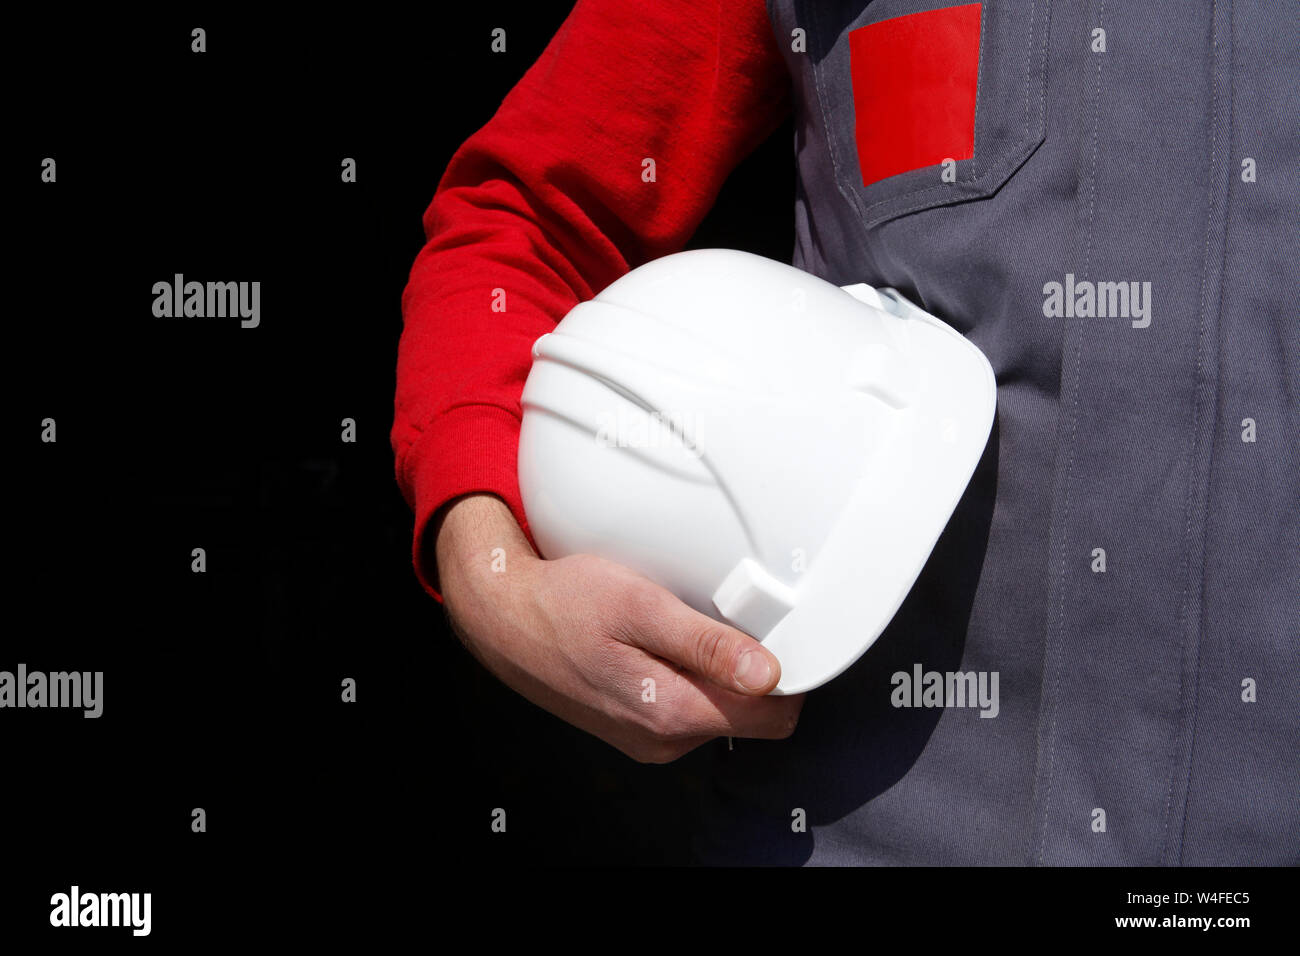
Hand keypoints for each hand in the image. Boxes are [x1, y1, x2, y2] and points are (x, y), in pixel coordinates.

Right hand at [433, 494, 803, 762]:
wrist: (502, 618)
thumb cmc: (563, 602)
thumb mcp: (638, 605)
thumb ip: (705, 643)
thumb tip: (768, 674)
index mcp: (671, 713)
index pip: (774, 716)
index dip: (790, 672)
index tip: (778, 631)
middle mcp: (664, 739)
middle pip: (750, 715)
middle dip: (754, 670)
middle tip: (728, 616)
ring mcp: (648, 738)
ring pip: (718, 711)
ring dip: (718, 671)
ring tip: (684, 623)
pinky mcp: (635, 728)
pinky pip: (687, 708)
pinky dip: (689, 676)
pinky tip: (662, 641)